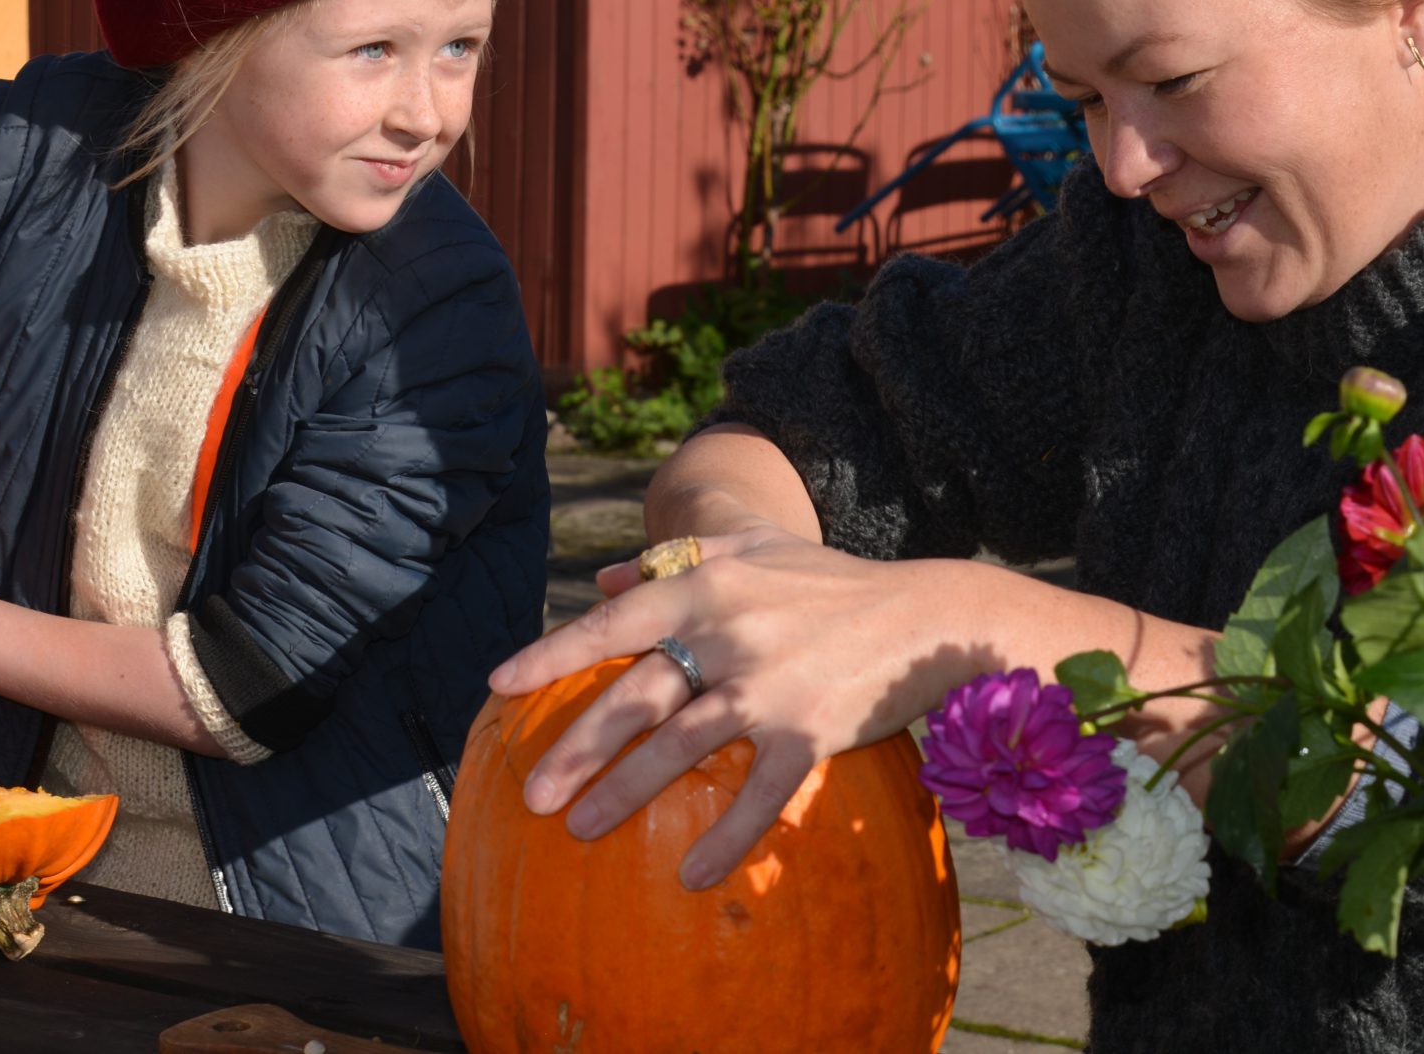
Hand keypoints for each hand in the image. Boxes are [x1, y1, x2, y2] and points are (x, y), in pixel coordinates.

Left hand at [487, 524, 985, 888]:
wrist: (924, 615)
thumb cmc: (827, 581)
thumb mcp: (751, 548)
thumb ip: (674, 556)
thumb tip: (604, 580)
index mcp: (706, 586)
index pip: (613, 622)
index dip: (552, 653)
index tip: (499, 684)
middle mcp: (729, 634)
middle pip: (635, 697)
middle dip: (577, 747)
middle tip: (532, 793)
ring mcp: (769, 686)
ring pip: (680, 747)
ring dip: (626, 793)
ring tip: (580, 829)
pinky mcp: (810, 731)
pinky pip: (759, 794)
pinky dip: (726, 836)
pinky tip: (689, 874)